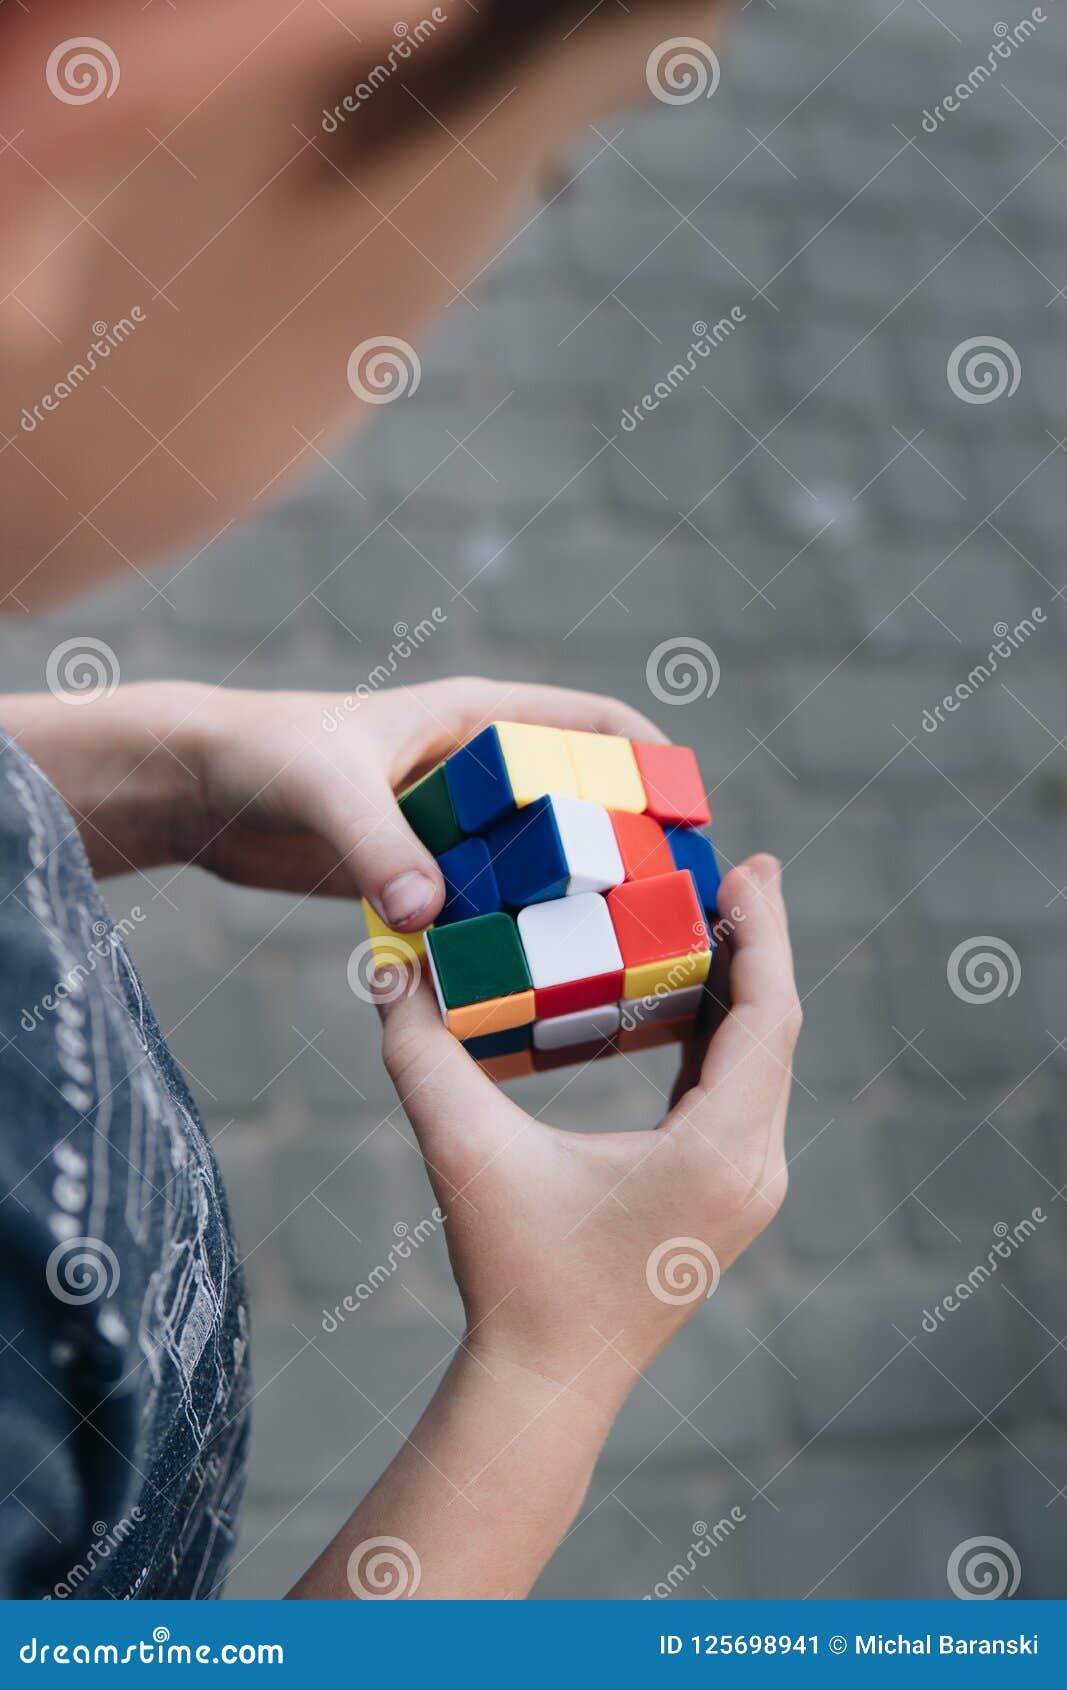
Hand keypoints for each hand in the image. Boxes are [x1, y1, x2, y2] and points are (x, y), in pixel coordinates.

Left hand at [184, 677, 666, 928]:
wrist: (195, 785)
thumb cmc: (261, 755)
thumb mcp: (327, 791)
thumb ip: (378, 847)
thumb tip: (430, 916)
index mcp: (475, 720)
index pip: (594, 725)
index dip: (652, 763)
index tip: (693, 817)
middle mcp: (473, 769)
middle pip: (578, 804)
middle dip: (626, 848)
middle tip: (666, 909)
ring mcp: (447, 823)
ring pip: (534, 861)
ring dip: (569, 901)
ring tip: (616, 957)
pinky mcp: (415, 869)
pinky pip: (482, 902)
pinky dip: (508, 931)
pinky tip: (532, 980)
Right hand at [377, 855, 798, 1418]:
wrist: (546, 1382)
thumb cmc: (511, 1270)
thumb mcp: (463, 1151)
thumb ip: (420, 1050)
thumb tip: (382, 962)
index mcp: (718, 1149)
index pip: (767, 1015)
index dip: (766, 933)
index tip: (751, 868)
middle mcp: (754, 1168)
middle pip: (775, 1031)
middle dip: (760, 946)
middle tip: (736, 872)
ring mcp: (747, 1189)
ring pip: (763, 1064)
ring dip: (744, 990)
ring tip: (716, 919)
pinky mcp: (727, 1200)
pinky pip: (744, 1096)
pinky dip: (725, 1038)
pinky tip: (691, 997)